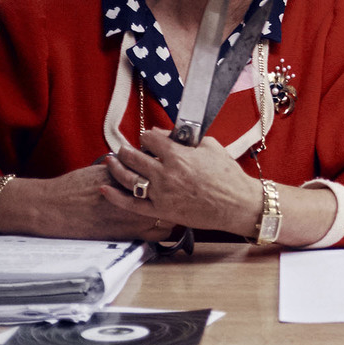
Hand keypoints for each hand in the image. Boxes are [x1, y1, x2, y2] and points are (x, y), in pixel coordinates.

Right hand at [8, 165, 175, 241]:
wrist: (53, 208)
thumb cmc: (74, 187)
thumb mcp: (103, 169)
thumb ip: (126, 168)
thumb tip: (143, 161)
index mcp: (129, 177)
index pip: (162, 174)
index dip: (173, 175)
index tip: (178, 175)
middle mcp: (134, 197)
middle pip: (171, 196)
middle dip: (177, 195)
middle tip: (182, 194)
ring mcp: (133, 218)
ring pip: (169, 217)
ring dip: (173, 214)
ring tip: (173, 211)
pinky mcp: (127, 235)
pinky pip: (157, 235)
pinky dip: (162, 230)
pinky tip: (160, 225)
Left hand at [100, 129, 260, 237]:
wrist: (238, 204)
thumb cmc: (228, 175)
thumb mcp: (210, 147)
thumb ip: (185, 138)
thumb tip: (164, 133)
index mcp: (178, 155)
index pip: (150, 139)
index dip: (147, 136)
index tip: (147, 138)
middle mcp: (165, 173)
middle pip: (134, 157)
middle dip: (127, 150)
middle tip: (124, 149)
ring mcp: (161, 193)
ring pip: (128, 178)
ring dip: (116, 167)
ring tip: (111, 161)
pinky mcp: (161, 210)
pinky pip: (132, 204)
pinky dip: (115, 196)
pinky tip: (105, 188)